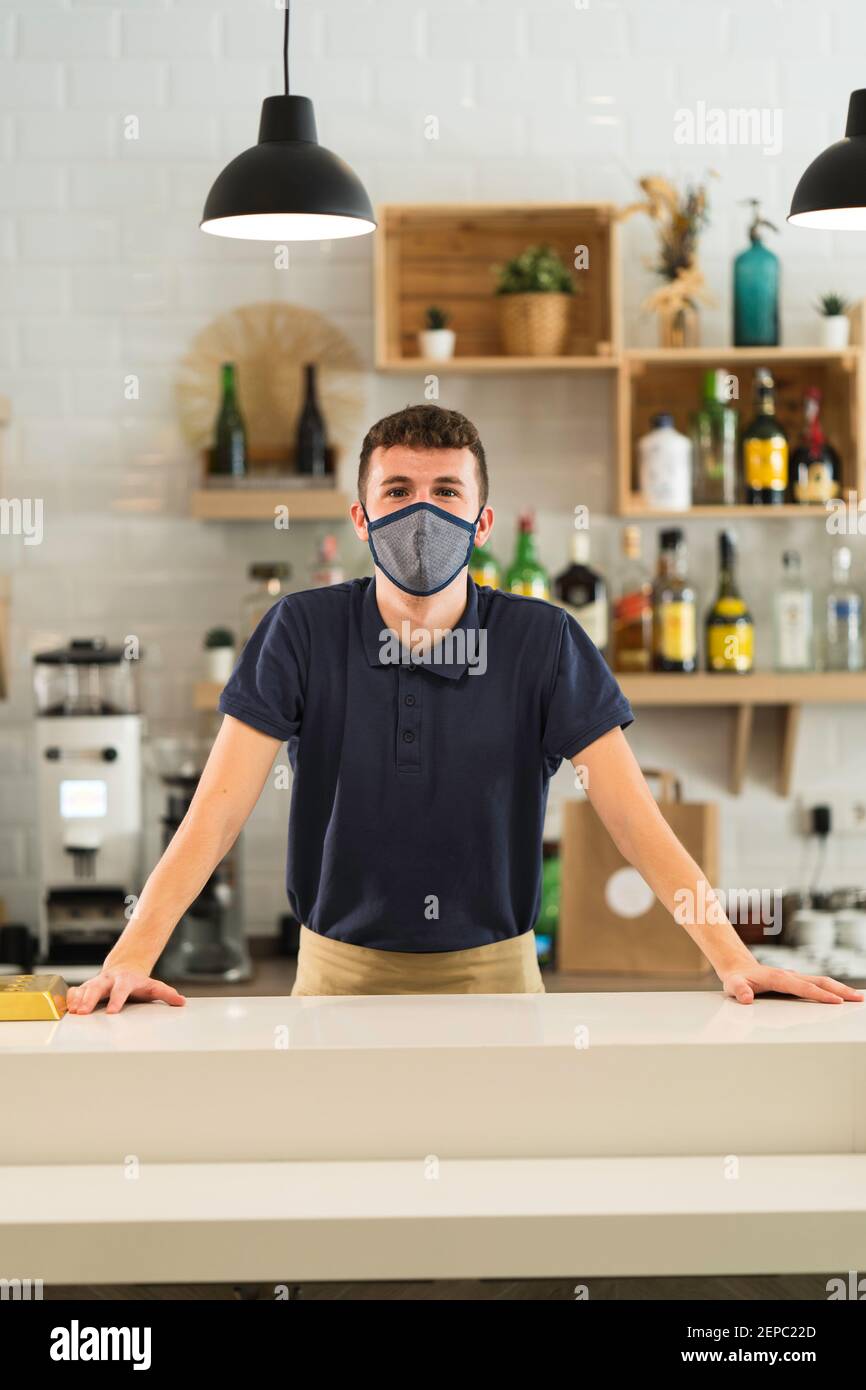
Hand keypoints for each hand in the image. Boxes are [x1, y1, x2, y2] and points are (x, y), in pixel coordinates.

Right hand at [66, 968, 186, 1015]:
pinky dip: (70, 999)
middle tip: (83, 1012)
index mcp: (125, 980)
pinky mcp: (87, 987)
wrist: (124, 968)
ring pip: (85, 989)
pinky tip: (65, 1008)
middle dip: (89, 999)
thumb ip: (166, 994)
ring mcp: (96, 982)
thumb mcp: (153, 986)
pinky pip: (76, 991)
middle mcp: (108, 980)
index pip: (121, 990)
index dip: (116, 1000)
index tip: (112, 1011)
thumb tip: (181, 1001)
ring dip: (77, 1000)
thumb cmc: (139, 982)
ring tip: (73, 1011)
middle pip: (97, 988)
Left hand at [722, 963, 864, 1005]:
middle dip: (839, 990)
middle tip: (857, 999)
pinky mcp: (796, 981)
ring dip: (839, 989)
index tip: (837, 1001)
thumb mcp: (733, 985)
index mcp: (778, 978)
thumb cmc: (737, 978)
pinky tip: (841, 996)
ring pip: (821, 981)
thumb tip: (746, 998)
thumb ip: (739, 990)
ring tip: (857, 998)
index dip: (820, 995)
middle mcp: (790, 975)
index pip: (804, 988)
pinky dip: (832, 989)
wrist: (737, 967)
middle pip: (819, 981)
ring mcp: (795, 977)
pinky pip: (817, 984)